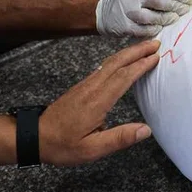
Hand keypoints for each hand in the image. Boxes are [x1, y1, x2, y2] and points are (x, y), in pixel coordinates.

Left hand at [38, 40, 159, 165]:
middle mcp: (91, 88)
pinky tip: (123, 61)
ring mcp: (85, 85)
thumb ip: (120, 138)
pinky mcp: (81, 87)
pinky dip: (118, 59)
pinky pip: (103, 67)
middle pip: (117, 62)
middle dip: (137, 51)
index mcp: (97, 101)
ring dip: (128, 53)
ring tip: (144, 48)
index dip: (141, 65)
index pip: (123, 77)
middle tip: (156, 42)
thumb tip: (146, 130)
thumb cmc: (63, 145)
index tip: (157, 56)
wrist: (35, 137)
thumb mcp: (92, 149)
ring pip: (109, 62)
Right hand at [95, 0, 191, 37]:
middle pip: (158, 1)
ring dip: (165, 19)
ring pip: (150, 16)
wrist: (104, 11)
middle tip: (185, 10)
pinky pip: (141, 29)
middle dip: (175, 6)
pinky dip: (153, 29)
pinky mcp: (124, 25)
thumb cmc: (129, 0)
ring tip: (174, 19)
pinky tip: (159, 29)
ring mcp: (128, 11)